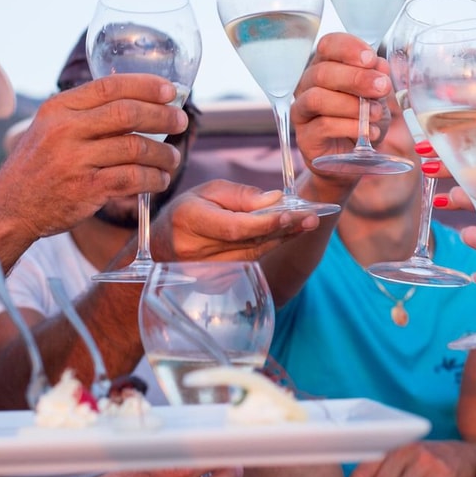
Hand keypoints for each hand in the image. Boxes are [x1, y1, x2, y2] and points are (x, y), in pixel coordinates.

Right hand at [0, 74, 185, 236]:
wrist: (10, 208)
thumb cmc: (37, 168)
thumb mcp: (50, 129)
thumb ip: (85, 115)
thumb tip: (138, 104)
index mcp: (58, 108)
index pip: (109, 86)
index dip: (146, 86)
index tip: (170, 91)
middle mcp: (65, 130)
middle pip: (127, 114)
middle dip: (162, 117)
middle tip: (179, 122)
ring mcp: (75, 160)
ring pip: (135, 149)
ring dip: (162, 154)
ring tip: (172, 158)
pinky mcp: (86, 189)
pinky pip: (132, 179)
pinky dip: (153, 179)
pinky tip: (160, 180)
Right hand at [152, 180, 319, 261]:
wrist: (162, 248)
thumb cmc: (188, 213)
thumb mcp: (208, 192)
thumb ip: (241, 195)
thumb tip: (275, 199)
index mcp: (189, 220)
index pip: (234, 227)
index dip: (265, 222)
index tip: (292, 213)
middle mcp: (195, 251)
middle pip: (249, 243)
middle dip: (284, 229)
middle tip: (312, 217)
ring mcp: (204, 273)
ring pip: (254, 255)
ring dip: (283, 239)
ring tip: (307, 223)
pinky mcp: (216, 284)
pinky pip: (249, 264)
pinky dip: (268, 249)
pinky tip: (287, 235)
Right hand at [292, 32, 392, 183]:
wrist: (353, 161)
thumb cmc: (362, 122)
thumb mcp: (377, 97)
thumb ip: (377, 79)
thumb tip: (380, 65)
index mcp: (325, 67)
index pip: (328, 45)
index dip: (348, 48)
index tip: (372, 59)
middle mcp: (307, 85)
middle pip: (323, 72)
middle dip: (356, 78)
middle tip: (382, 87)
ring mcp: (302, 111)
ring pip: (318, 98)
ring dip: (353, 104)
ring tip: (377, 114)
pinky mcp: (304, 137)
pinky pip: (324, 125)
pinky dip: (351, 127)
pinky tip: (370, 132)